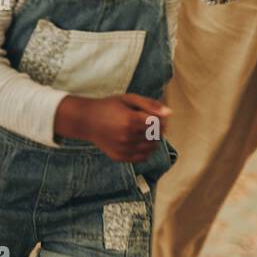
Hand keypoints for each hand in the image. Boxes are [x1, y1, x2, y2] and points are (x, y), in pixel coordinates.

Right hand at [54, 94, 170, 162]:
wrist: (87, 121)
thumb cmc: (110, 106)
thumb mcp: (129, 99)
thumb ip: (150, 105)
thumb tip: (169, 113)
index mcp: (130, 120)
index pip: (159, 123)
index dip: (161, 118)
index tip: (156, 114)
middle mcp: (127, 137)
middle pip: (156, 136)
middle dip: (159, 129)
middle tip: (152, 122)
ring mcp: (123, 149)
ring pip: (151, 148)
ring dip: (153, 140)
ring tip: (146, 131)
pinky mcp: (120, 157)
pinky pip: (142, 157)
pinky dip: (146, 150)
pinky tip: (140, 141)